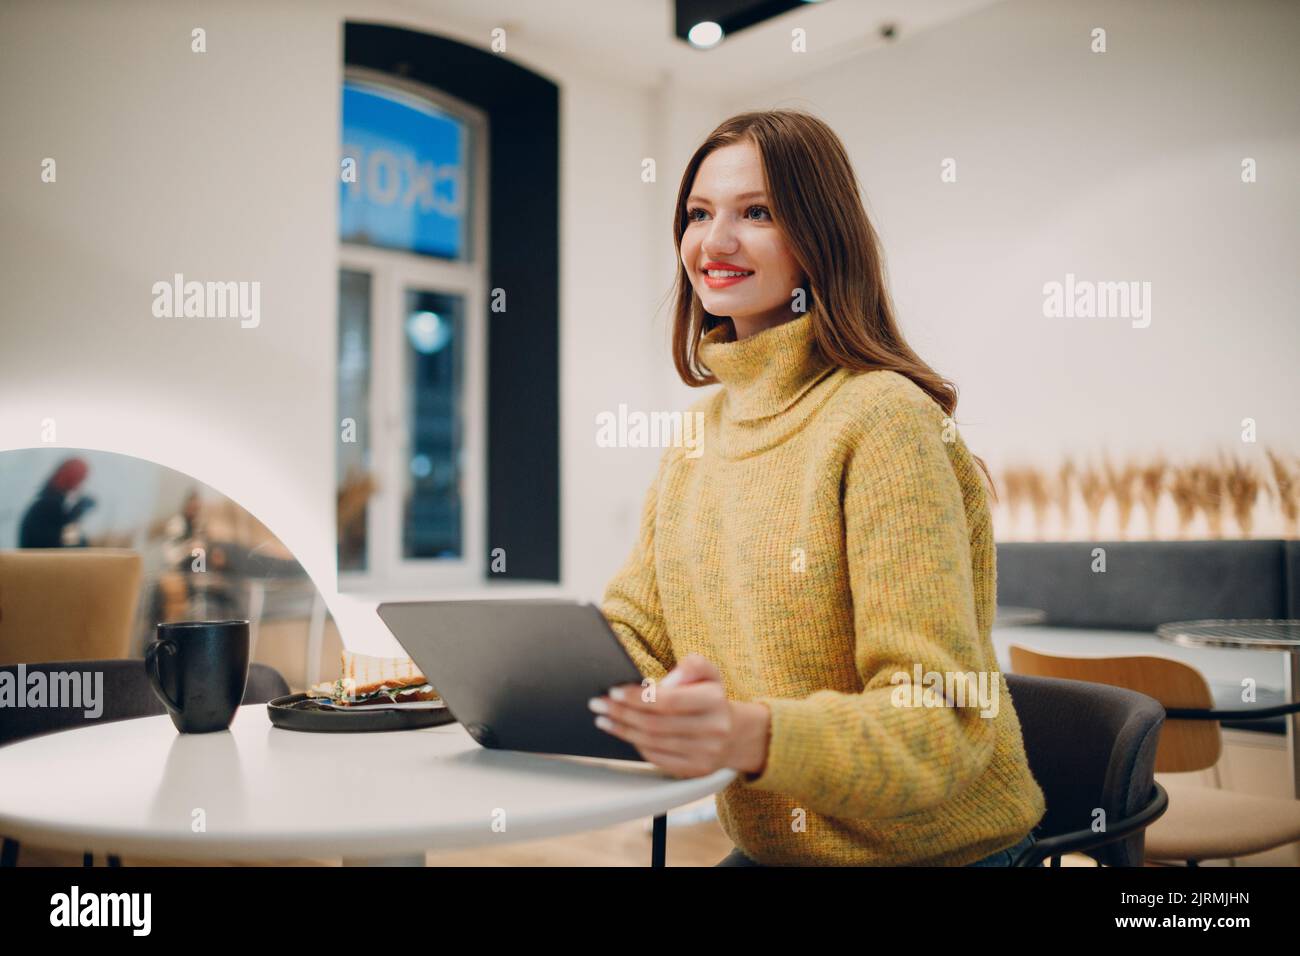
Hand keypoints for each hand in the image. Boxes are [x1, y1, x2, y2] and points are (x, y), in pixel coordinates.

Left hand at [589, 653, 769, 778]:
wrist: (733, 733)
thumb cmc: (711, 696)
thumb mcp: (708, 672)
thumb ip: (692, 665)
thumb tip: (666, 681)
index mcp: (714, 701)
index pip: (668, 701)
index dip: (638, 697)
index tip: (614, 690)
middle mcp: (712, 730)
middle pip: (655, 724)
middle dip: (621, 712)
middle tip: (599, 703)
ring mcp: (704, 754)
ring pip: (652, 742)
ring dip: (622, 729)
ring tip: (603, 717)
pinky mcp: (694, 770)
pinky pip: (656, 758)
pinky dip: (635, 744)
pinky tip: (623, 732)